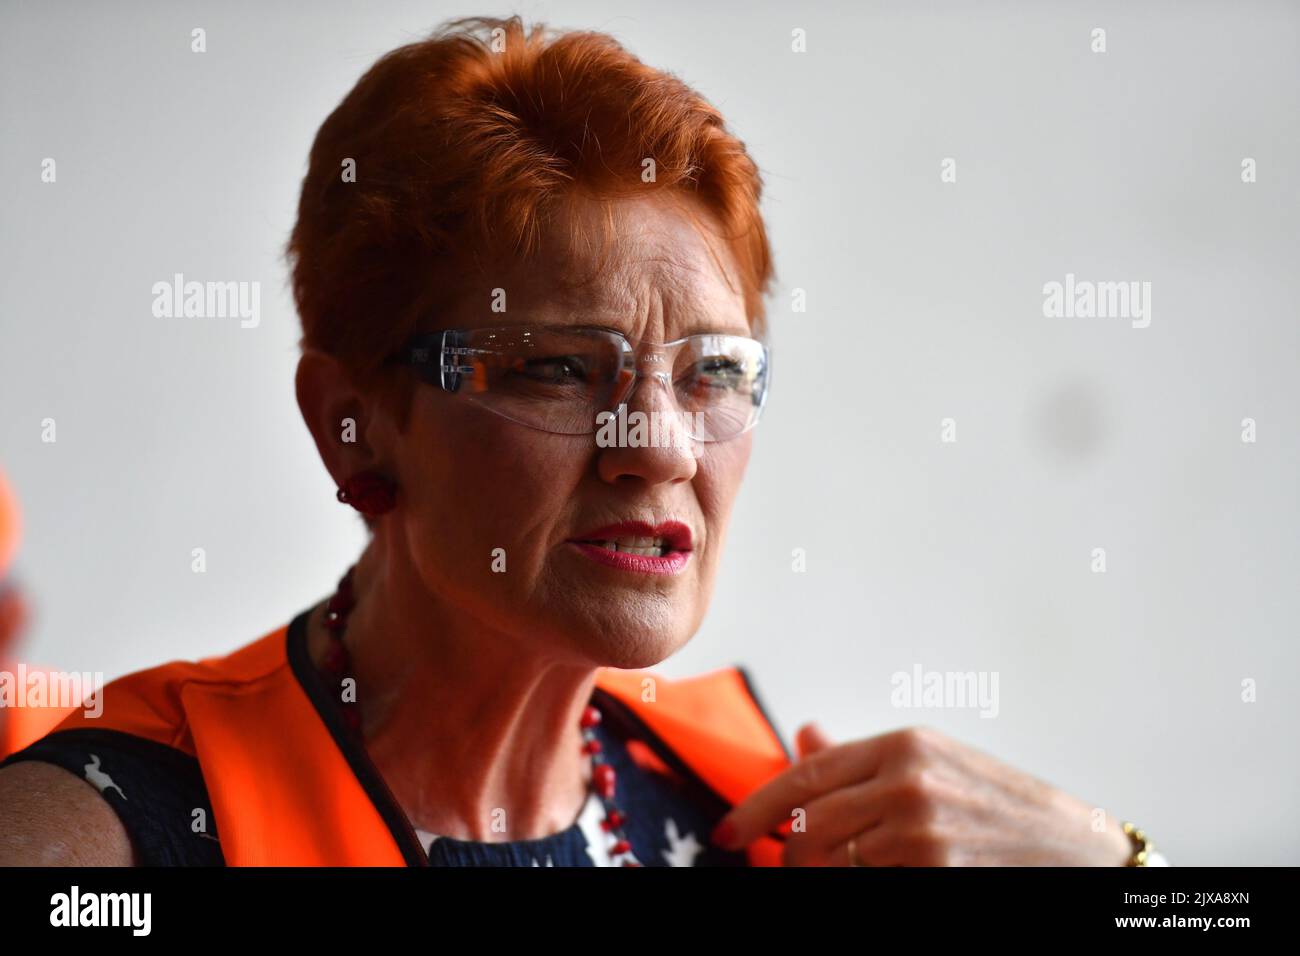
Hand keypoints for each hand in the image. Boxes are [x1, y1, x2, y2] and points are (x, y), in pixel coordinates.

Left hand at [710, 723, 1132, 865]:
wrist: (1082, 853)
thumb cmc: (1006, 811)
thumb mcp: (936, 764)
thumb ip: (863, 758)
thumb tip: (804, 734)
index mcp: (904, 745)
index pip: (804, 775)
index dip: (756, 808)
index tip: (726, 834)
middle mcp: (908, 780)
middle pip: (807, 824)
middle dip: (786, 855)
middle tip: (784, 867)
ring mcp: (921, 829)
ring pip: (827, 861)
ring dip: (817, 876)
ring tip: (835, 874)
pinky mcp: (933, 870)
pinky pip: (861, 883)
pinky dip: (851, 886)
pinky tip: (867, 881)